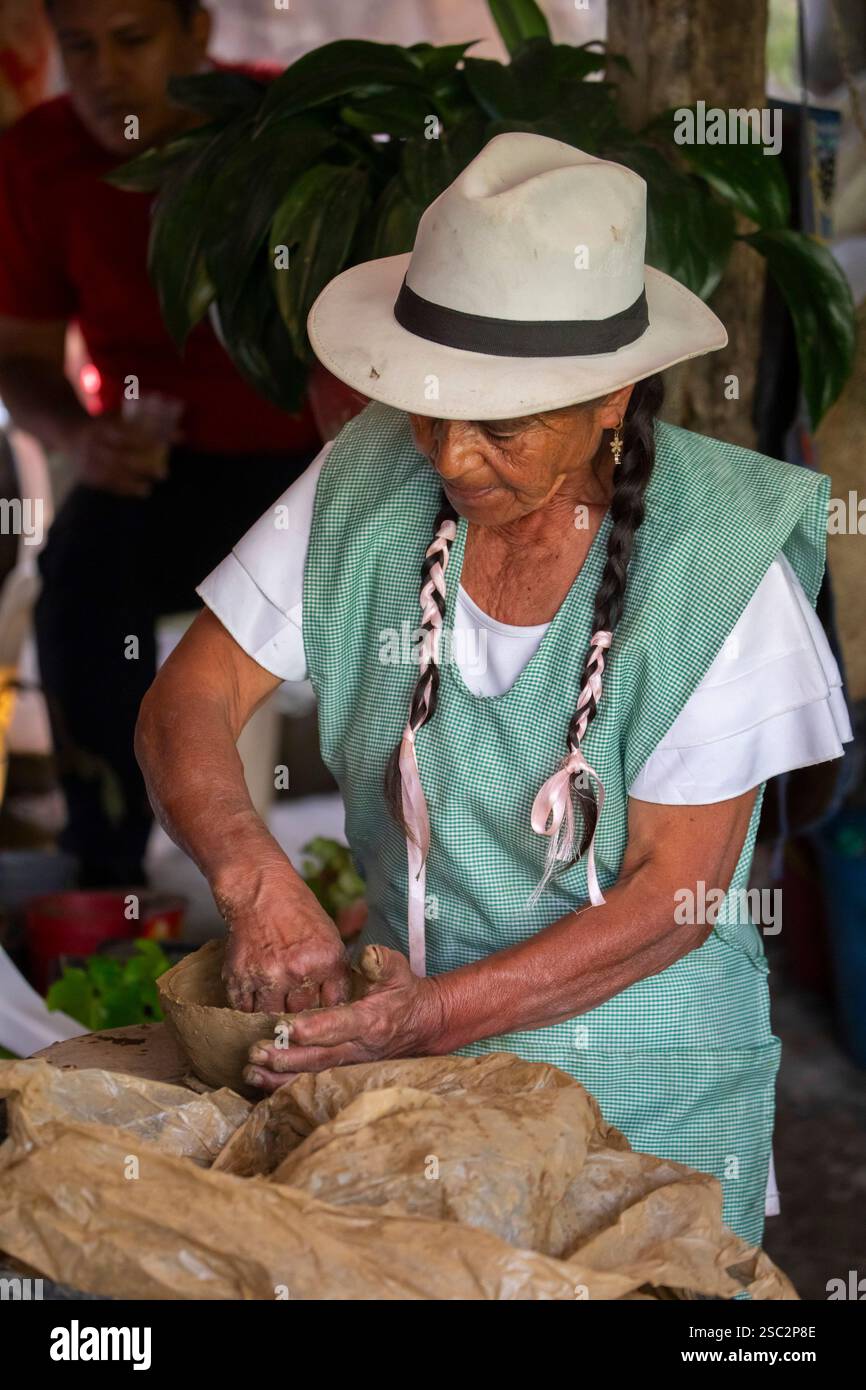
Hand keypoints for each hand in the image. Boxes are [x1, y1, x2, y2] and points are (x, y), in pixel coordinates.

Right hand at [71, 413, 177, 496]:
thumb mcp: (117, 417)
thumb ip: (144, 424)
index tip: (163, 447)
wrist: (68, 431)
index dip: (144, 441)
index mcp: (101, 426)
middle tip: (164, 473)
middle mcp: (92, 444)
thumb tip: (181, 436)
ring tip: (149, 489)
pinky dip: (124, 489)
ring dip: (132, 483)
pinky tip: (140, 491)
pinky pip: (105, 484)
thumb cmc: (104, 424)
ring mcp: (86, 460)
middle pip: (119, 457)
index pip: (124, 434)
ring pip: (111, 474)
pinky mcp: (85, 474)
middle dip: (143, 466)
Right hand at [218, 856, 351, 1012]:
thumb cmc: (296, 910)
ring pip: (274, 1016)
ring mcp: (267, 977)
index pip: (333, 1005)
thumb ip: (334, 973)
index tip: (321, 1006)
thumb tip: (336, 1004)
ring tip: (275, 998)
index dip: (327, 1007)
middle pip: (303, 1013)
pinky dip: (250, 1007)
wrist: (258, 890)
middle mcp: (298, 971)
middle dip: (300, 1008)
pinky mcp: (239, 978)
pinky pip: (246, 1009)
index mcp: (326, 960)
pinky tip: (256, 994)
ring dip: (275, 1010)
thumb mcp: (330, 937)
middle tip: (295, 999)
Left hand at [243, 944, 443, 1092]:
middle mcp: (358, 1048)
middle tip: (255, 1053)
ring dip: (280, 1077)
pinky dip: (287, 1085)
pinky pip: (313, 1082)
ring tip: (251, 1073)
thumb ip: (381, 962)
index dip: (314, 1028)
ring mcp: (350, 1065)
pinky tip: (262, 1085)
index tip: (287, 1027)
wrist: (422, 1025)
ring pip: (313, 1075)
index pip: (339, 1025)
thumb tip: (367, 954)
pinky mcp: (344, 1073)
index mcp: (370, 1021)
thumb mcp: (398, 971)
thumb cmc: (404, 994)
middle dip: (286, 1058)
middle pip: (319, 1058)